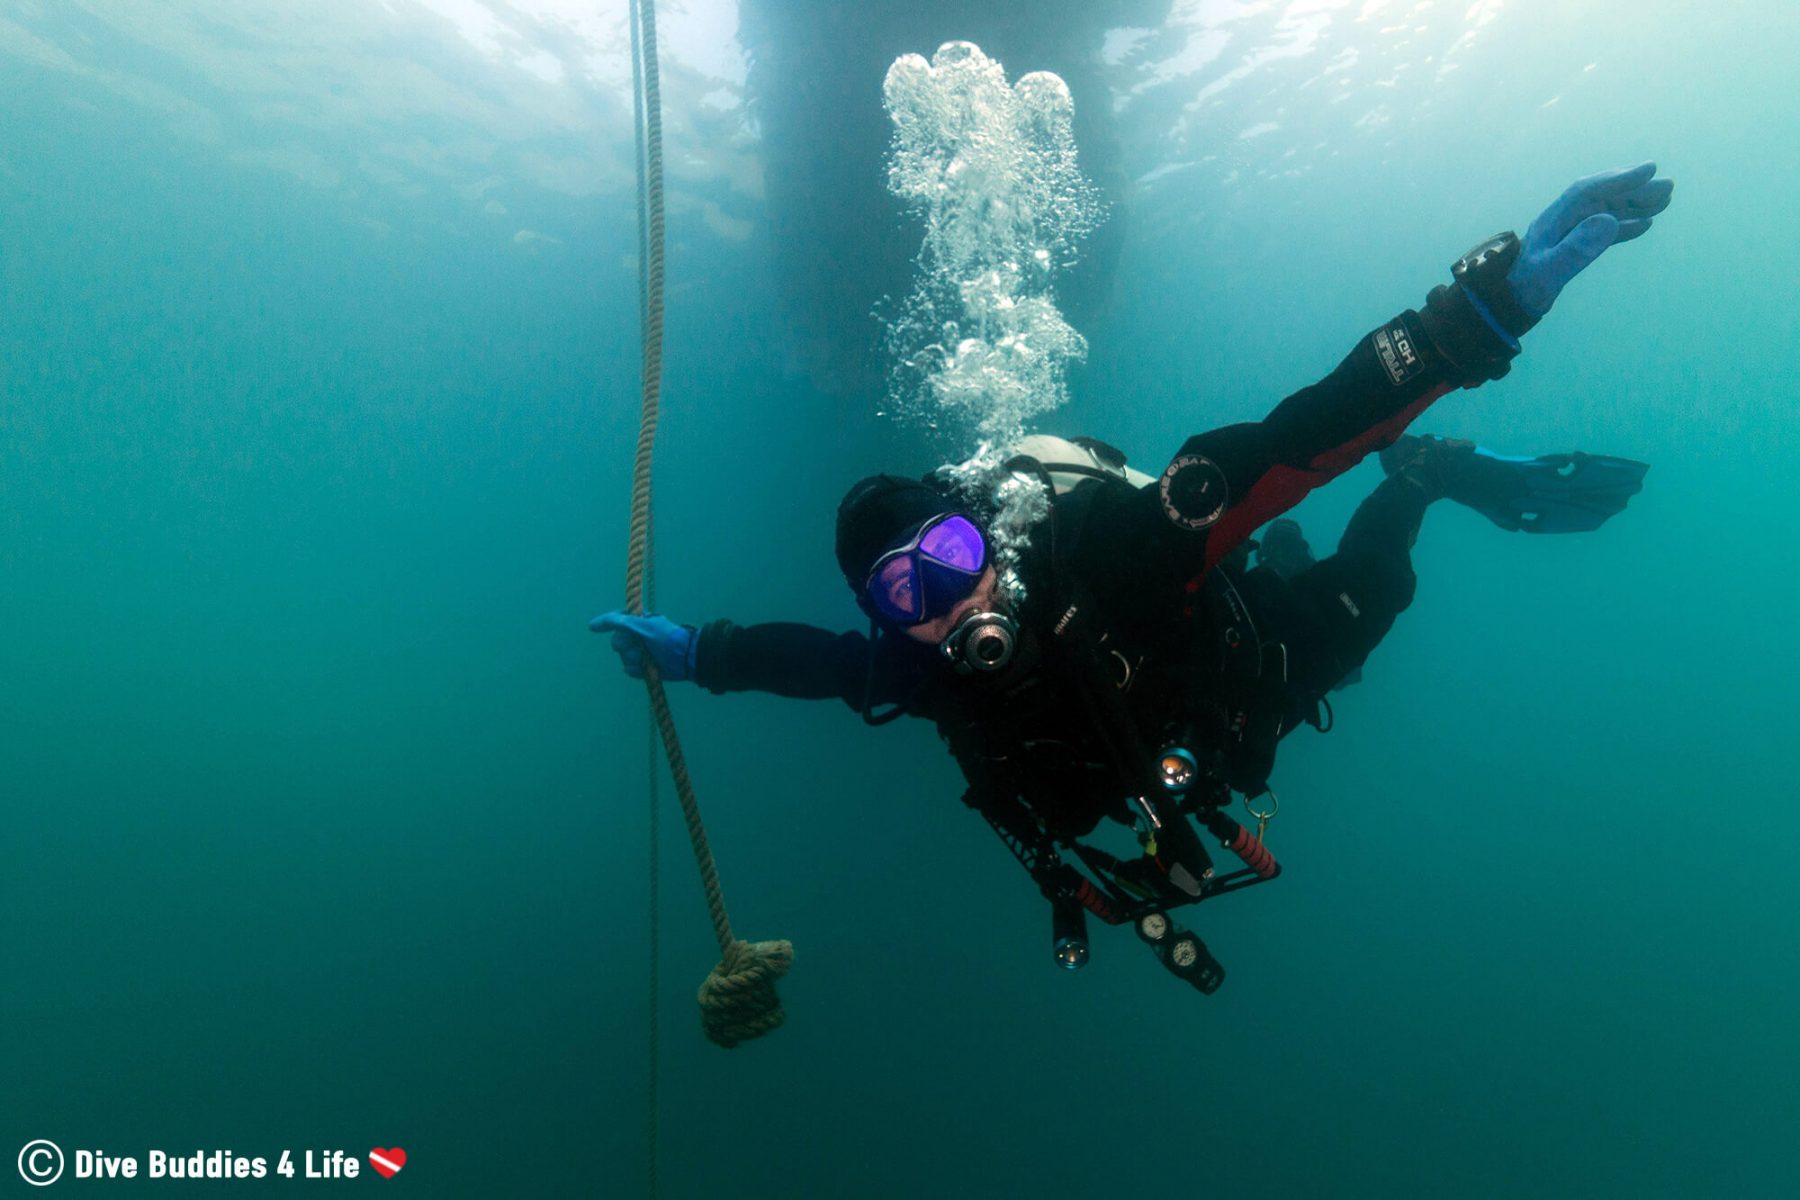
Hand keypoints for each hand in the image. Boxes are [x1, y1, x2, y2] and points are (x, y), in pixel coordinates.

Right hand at [589, 611, 697, 681]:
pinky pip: (628, 669)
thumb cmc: (666, 637)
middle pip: (616, 642)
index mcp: (637, 622)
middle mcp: (636, 636)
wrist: (684, 658)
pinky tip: (648, 666)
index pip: (616, 621)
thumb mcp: (644, 626)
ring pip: (622, 657)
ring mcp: (638, 652)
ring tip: (649, 657)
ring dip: (634, 658)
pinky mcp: (641, 666)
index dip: (605, 623)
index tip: (593, 627)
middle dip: (627, 645)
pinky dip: (637, 669)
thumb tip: (598, 623)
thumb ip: (622, 622)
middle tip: (641, 645)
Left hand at [1507, 162, 1673, 320]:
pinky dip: (1625, 226)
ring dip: (1635, 205)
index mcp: (1552, 220)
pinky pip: (1603, 231)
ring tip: (1665, 201)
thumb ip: (1577, 248)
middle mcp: (1561, 221)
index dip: (1618, 180)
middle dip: (1634, 189)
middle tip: (1668, 186)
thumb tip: (1609, 220)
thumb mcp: (1549, 271)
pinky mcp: (1573, 247)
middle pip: (1601, 198)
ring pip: (1606, 212)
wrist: (1507, 305)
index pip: (1588, 191)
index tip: (1648, 170)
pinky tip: (1646, 225)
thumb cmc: (1524, 289)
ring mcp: (1568, 233)